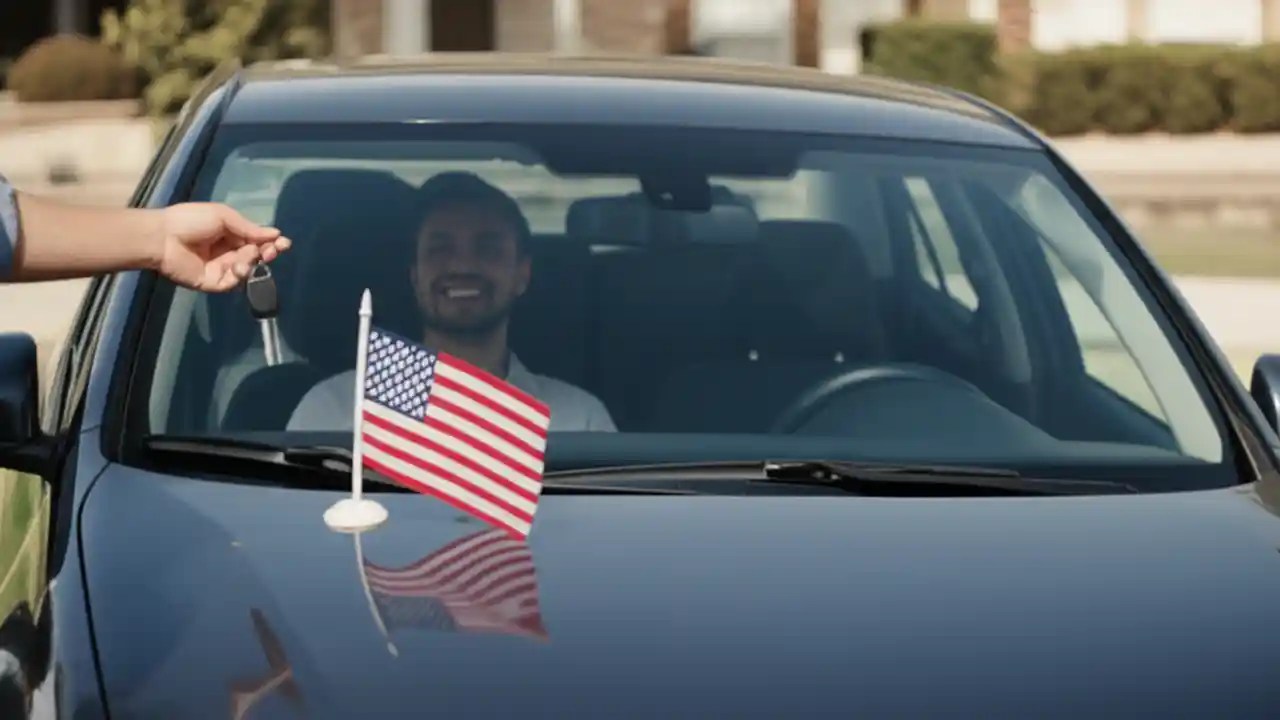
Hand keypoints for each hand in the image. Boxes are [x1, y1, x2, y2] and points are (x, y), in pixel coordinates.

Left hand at [157, 202, 291, 291]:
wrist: (163, 237)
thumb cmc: (191, 220)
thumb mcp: (224, 216)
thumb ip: (249, 228)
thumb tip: (275, 233)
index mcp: (231, 235)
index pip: (257, 241)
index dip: (271, 242)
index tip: (284, 242)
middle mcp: (229, 252)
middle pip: (256, 256)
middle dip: (268, 253)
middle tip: (274, 250)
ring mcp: (221, 269)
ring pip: (248, 270)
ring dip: (253, 262)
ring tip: (248, 255)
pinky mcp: (213, 283)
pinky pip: (233, 282)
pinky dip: (240, 275)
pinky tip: (238, 266)